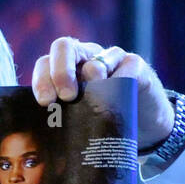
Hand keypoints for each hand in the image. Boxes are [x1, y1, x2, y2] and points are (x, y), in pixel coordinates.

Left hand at [31, 37, 174, 150]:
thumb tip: (44, 136)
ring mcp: (111, 58)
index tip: (46, 102)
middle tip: (67, 97)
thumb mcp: (79, 121)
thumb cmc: (104, 123)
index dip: (41, 80)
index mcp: (66, 70)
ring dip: (92, 79)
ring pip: (96, 61)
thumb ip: (62, 118)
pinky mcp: (135, 65)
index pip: (45, 63)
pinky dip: (120, 82)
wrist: (143, 127)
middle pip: (64, 47)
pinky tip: (120, 99)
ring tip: (96, 101)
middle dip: (61, 72)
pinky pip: (125, 68)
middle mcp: (85, 58)